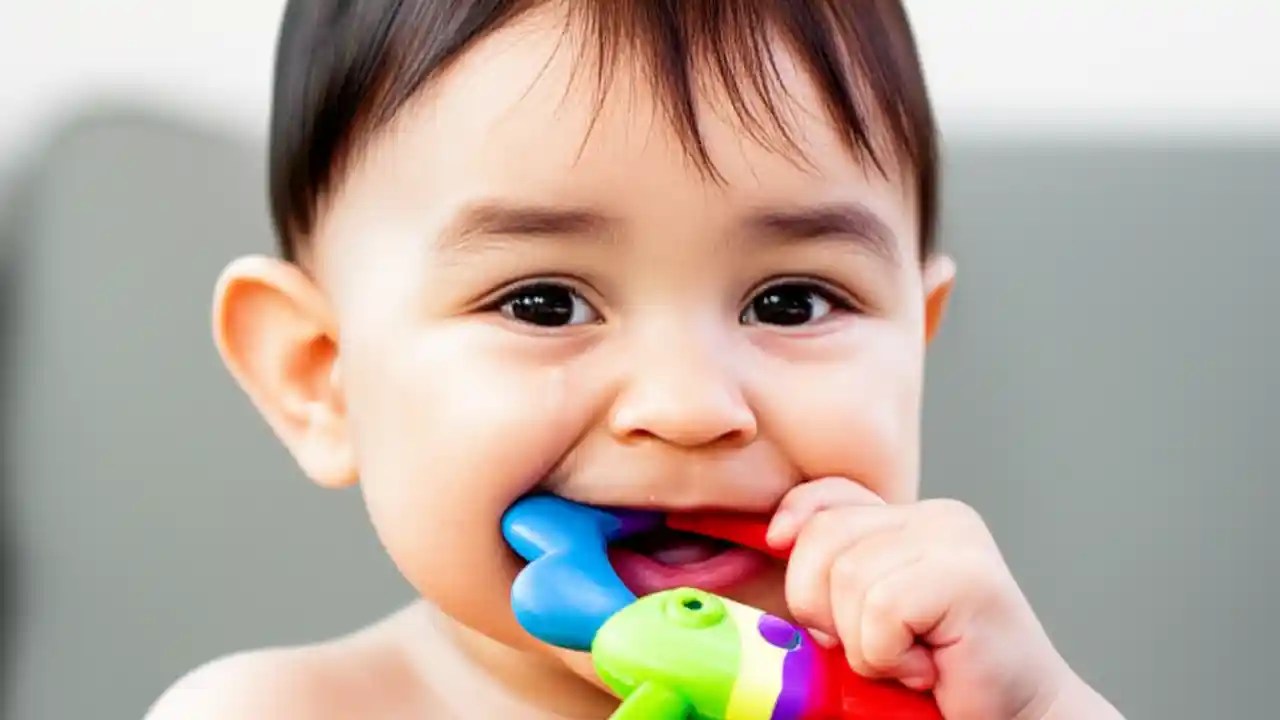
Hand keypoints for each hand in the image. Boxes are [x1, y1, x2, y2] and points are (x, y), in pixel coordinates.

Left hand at [767, 478, 1121, 719]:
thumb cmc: (937, 676)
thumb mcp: (865, 614)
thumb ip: (828, 573)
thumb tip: (760, 546)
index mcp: (913, 519)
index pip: (830, 495)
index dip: (794, 523)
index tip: (776, 547)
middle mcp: (938, 517)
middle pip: (823, 536)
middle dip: (821, 605)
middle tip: (872, 645)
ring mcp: (957, 542)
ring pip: (847, 578)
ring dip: (863, 643)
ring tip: (910, 659)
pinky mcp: (968, 577)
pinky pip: (880, 610)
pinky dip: (887, 655)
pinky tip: (927, 668)